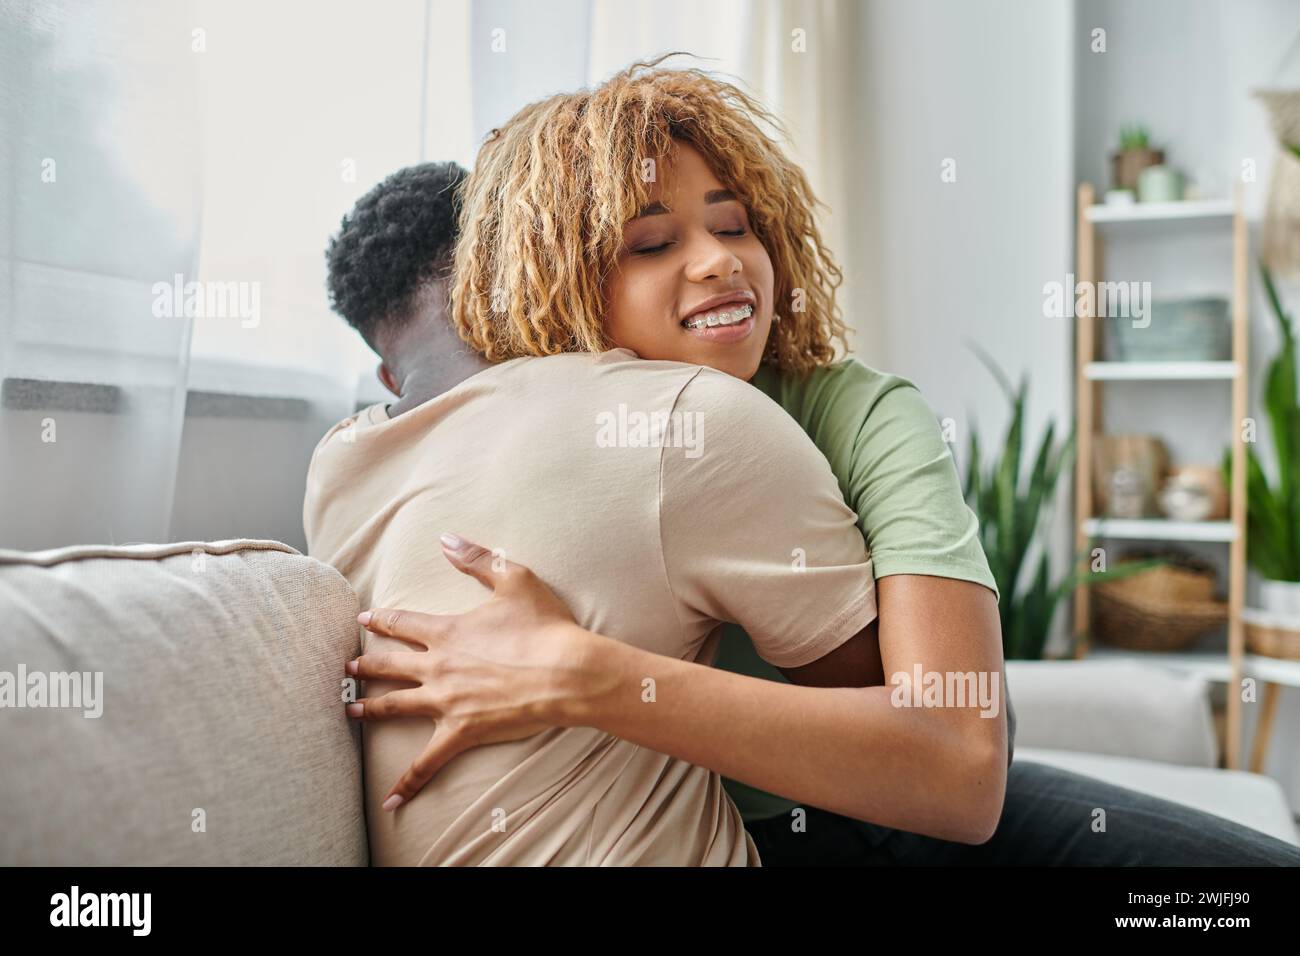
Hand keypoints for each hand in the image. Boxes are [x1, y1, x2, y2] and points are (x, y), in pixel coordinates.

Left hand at [345, 532, 595, 810]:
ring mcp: (446, 701)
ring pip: (395, 706)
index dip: (381, 620)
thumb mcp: (514, 579)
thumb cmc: (545, 626)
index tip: (364, 619)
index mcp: (447, 631)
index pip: (403, 623)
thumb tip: (447, 537)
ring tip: (349, 710)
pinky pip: (427, 761)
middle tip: (345, 669)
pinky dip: (408, 781)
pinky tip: (391, 800)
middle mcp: (438, 667)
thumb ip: (477, 559)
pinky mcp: (461, 731)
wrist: (567, 671)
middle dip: (365, 666)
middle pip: (389, 665)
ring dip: (369, 708)